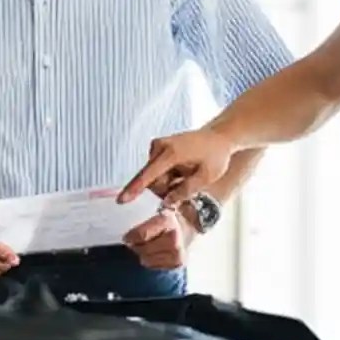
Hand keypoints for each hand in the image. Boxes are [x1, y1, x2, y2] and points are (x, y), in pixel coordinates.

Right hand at [118, 128, 234, 207]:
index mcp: (171, 153)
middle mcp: (159, 147)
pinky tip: (182, 170)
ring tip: (187, 173)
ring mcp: (157, 147)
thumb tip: (167, 202)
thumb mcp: (206, 177)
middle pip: (152, 180)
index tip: (121, 200)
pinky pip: (157, 171)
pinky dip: (168, 176)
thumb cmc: (215, 155)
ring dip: (169, 182)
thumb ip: (185, 191)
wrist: (217, 137)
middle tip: (188, 181)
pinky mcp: (157, 149)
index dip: (135, 189)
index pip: (149, 175)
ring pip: (155, 178)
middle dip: (167, 188)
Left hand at [122, 207, 196, 269]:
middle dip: (136, 245)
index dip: (131, 237)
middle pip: (142, 249)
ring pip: (146, 259)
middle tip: (136, 241)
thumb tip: (121, 207)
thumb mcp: (155, 208)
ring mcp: (177, 253)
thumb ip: (141, 209)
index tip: (126, 237)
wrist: (189, 225)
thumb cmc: (169, 216)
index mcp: (167, 221)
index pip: (141, 235)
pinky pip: (153, 266)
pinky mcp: (178, 263)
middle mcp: (174, 238)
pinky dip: (151, 260)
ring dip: (143, 253)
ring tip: (148, 245)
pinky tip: (156, 252)